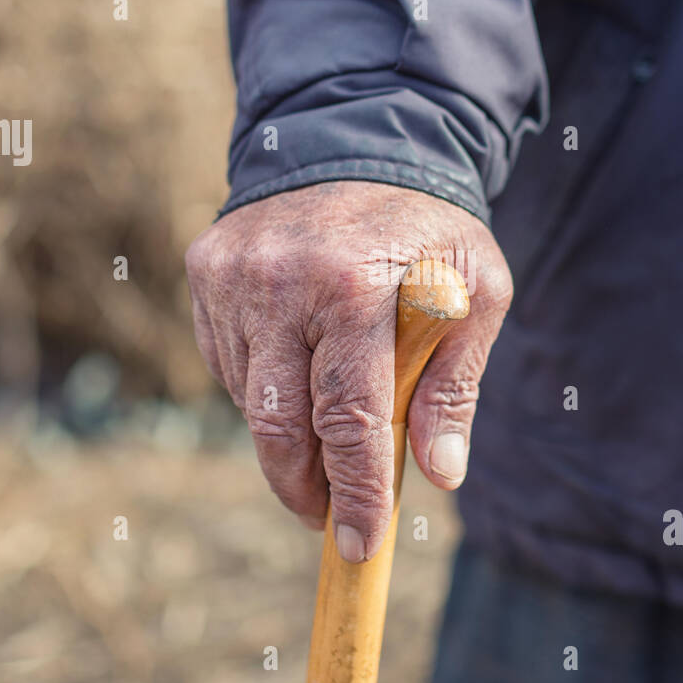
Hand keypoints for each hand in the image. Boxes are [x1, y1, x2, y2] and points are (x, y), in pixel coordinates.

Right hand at [185, 181, 512, 561]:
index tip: (357, 545)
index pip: (348, 416)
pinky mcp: (205, 271)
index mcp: (353, 285)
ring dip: (288, 433)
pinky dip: (264, 387)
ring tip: (328, 426)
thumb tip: (438, 475)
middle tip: (328, 515)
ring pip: (251, 399)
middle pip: (279, 425)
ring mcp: (232, 276)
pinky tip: (298, 368)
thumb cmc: (429, 225)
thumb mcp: (477, 290)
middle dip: (303, 487)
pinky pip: (228, 362)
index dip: (355, 490)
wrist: (357, 137)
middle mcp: (279, 281)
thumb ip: (455, 382)